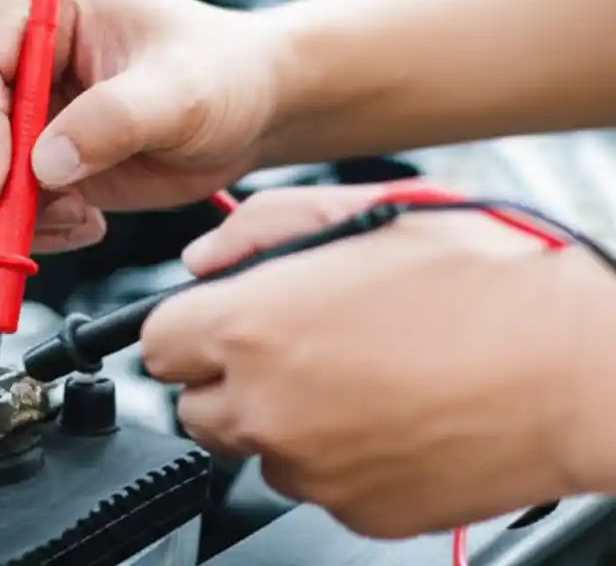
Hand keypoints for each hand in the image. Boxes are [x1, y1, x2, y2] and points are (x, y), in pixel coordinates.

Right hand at [0, 0, 292, 252]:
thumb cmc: (224, 75)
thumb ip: (114, 120)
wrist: (252, 110)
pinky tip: (85, 224)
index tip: (3, 180)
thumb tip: (44, 165)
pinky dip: (29, 225)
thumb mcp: (181, 92)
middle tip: (43, 208)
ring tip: (80, 217)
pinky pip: (2, 200)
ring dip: (11, 208)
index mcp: (47, 8)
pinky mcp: (39, 158)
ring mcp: (28, 110)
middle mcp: (23, 56)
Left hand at [142, 186, 615, 537]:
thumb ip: (261, 229)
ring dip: (283, 419)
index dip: (188, 329)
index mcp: (250, 328)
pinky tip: (390, 414)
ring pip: (254, 449)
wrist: (579, 367)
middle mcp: (264, 407)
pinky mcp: (354, 513)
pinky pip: (315, 484)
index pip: (154, 345)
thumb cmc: (485, 282)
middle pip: (194, 406)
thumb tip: (203, 258)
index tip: (218, 325)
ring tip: (357, 376)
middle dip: (228, 377)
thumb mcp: (363, 214)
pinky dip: (336, 457)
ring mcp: (309, 469)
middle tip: (294, 347)